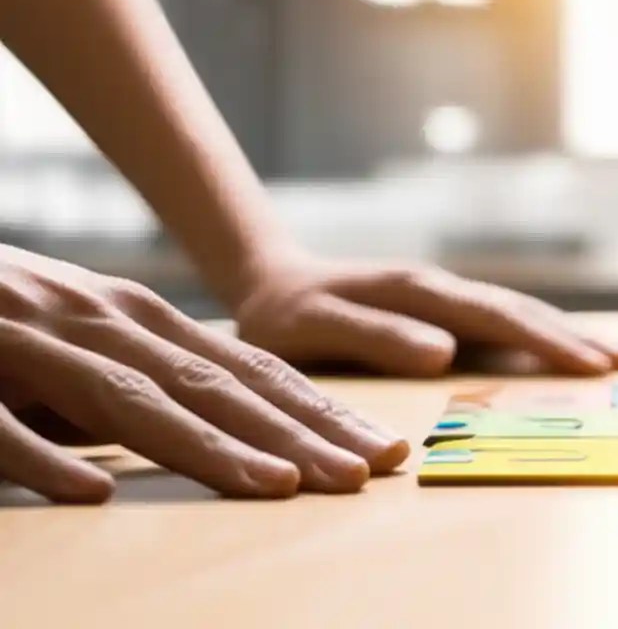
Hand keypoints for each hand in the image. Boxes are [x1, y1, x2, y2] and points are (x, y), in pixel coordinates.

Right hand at [0, 246, 409, 503]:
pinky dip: (43, 456)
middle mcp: (105, 323)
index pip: (254, 371)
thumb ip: (158, 386)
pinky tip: (91, 494)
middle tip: (362, 475)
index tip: (383, 450)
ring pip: (132, 399)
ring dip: (207, 445)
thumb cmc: (9, 323)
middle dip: (295, 433)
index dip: (321, 411)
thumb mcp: (96, 348)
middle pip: (216, 386)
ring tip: (273, 486)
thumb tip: (240, 436)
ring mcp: (33, 343)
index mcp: (145, 320)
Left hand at [233, 258, 617, 376]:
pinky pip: (505, 320)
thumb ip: (374, 335)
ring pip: (521, 312)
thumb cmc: (285, 315)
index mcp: (417, 292)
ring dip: (571, 332)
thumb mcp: (312, 327)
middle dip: (576, 337)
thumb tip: (445, 352)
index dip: (544, 342)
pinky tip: (572, 346)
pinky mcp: (446, 310)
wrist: (272, 281)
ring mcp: (447, 297)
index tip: (590, 366)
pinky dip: (545, 332)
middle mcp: (441, 288)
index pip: (493, 318)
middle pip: (521, 311)